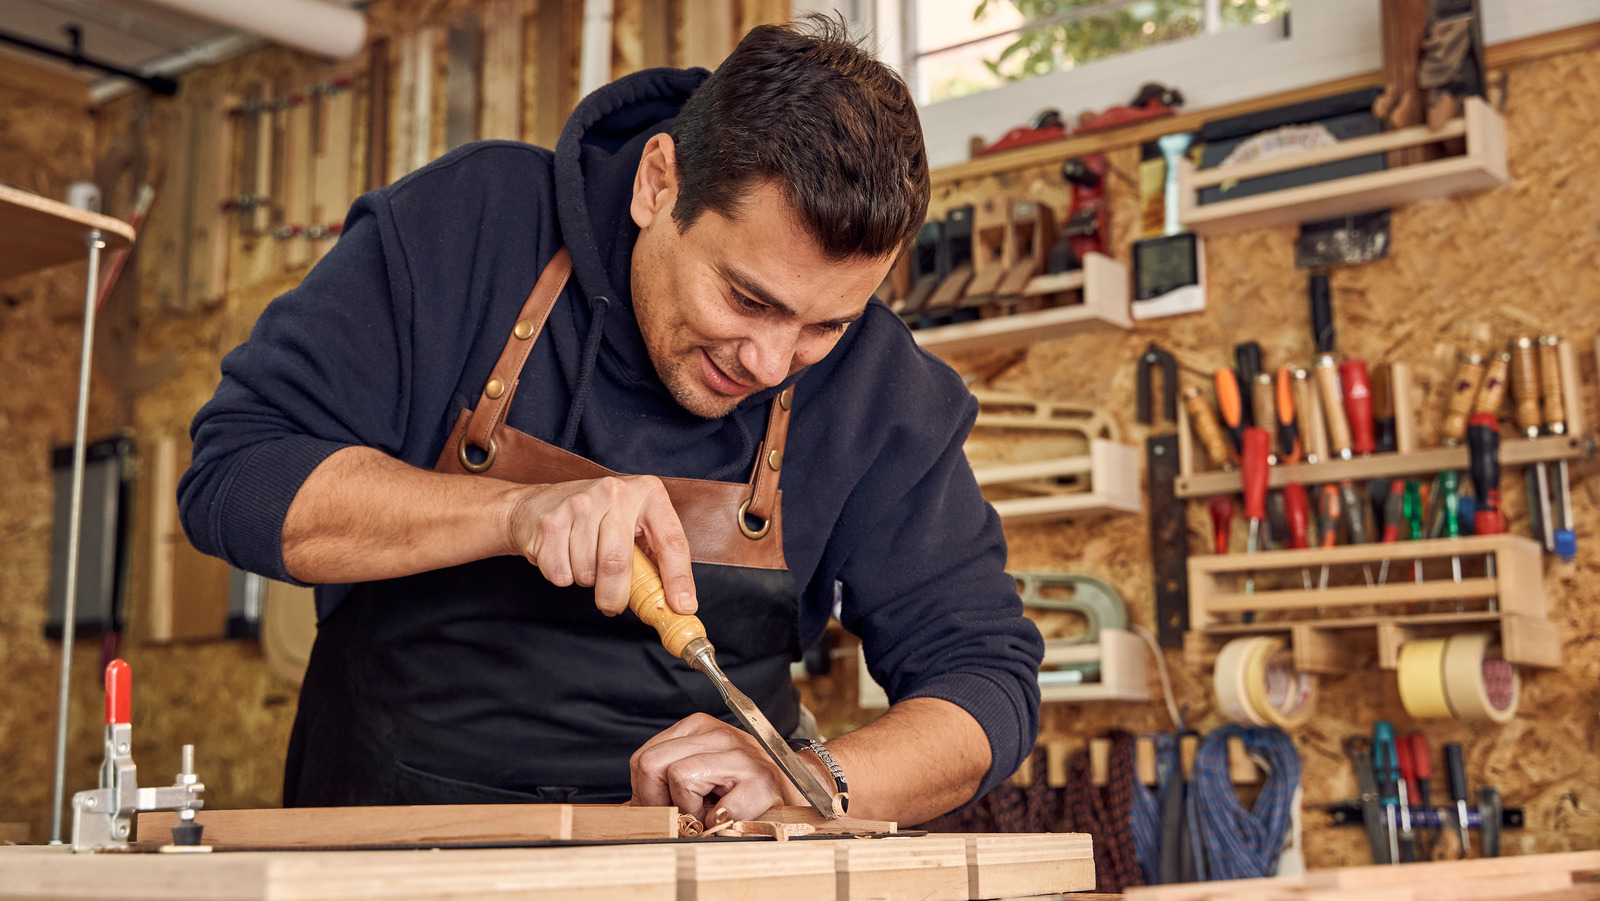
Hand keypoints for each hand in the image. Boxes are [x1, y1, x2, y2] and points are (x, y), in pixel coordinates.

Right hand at [505, 475, 695, 615]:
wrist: (539, 503)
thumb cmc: (598, 518)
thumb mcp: (634, 523)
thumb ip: (655, 556)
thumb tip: (677, 603)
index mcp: (648, 493)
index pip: (671, 541)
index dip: (678, 578)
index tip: (682, 606)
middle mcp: (616, 493)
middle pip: (618, 563)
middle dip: (616, 597)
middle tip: (613, 606)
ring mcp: (581, 504)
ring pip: (587, 572)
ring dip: (586, 581)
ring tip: (584, 560)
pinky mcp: (551, 521)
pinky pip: (560, 573)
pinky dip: (563, 577)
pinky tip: (563, 556)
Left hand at [627, 713, 805, 821]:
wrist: (803, 789)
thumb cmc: (744, 788)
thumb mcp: (700, 776)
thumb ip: (663, 785)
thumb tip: (622, 812)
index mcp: (697, 728)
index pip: (642, 759)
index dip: (648, 793)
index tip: (671, 808)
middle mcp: (717, 733)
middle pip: (650, 764)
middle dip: (661, 802)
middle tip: (687, 815)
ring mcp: (740, 753)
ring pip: (678, 778)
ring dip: (691, 812)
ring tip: (713, 813)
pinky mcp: (761, 781)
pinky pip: (714, 809)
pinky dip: (717, 826)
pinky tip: (731, 819)